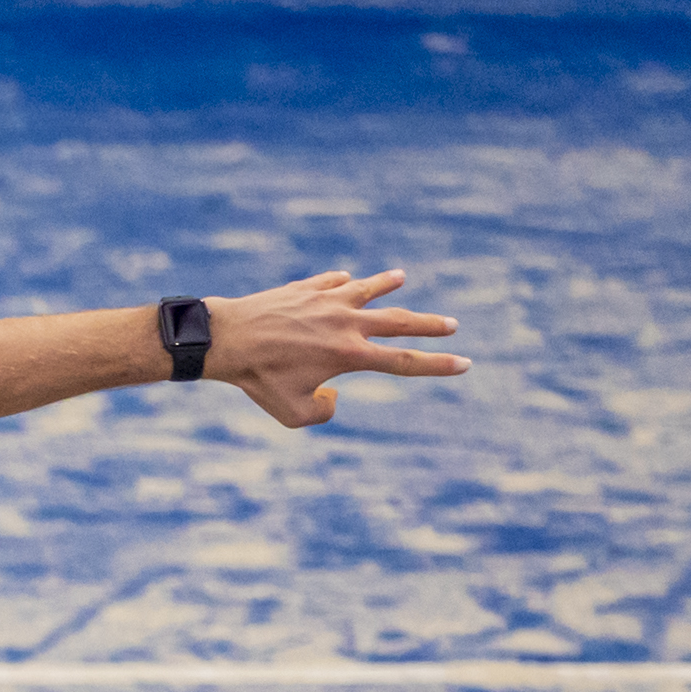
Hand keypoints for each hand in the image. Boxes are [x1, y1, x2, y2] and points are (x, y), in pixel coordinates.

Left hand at [206, 269, 467, 429]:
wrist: (226, 340)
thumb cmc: (257, 380)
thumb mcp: (291, 413)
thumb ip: (322, 413)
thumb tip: (333, 395)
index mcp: (350, 355)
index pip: (404, 362)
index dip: (437, 365)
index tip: (464, 363)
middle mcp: (346, 323)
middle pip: (399, 322)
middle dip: (429, 325)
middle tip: (451, 325)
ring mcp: (327, 301)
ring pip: (367, 289)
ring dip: (386, 284)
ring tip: (400, 277)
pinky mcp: (305, 288)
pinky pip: (329, 281)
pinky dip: (340, 282)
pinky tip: (344, 280)